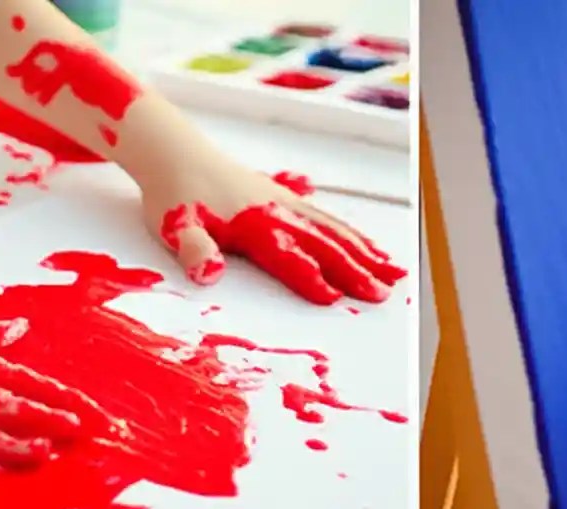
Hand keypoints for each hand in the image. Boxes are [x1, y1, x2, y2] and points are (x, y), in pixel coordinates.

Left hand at [139, 144, 406, 305]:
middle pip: (324, 244)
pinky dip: (352, 234)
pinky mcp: (287, 198)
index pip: (289, 255)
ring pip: (334, 230)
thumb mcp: (173, 224)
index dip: (311, 278)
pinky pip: (328, 218)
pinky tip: (370, 247)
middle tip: (381, 294)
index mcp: (253, 223)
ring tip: (394, 273)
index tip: (335, 299)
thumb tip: (208, 273)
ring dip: (365, 253)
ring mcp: (287, 202)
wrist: (173, 151)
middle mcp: (278, 211)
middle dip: (355, 270)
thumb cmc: (173, 193)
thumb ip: (193, 249)